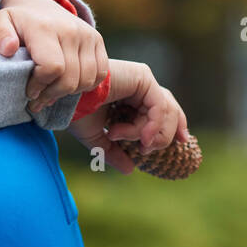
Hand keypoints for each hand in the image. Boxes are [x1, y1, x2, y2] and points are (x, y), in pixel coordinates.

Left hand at [0, 0, 107, 110]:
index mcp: (44, 28)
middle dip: (52, 94)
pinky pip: (100, 74)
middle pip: (70, 79)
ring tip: (50, 93)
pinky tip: (66, 85)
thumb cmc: (14, 23)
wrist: (38, 5)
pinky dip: (85, 85)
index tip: (28, 91)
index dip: (40, 86)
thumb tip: (8, 49)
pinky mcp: (97, 39)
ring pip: (87, 80)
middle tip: (37, 100)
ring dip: (68, 93)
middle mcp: (70, 30)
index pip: (52, 68)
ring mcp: (87, 34)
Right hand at [67, 59, 190, 173]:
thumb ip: (114, 152)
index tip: (182, 143)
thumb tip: (129, 170)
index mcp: (128, 96)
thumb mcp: (97, 139)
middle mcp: (138, 85)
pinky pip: (158, 106)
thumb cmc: (75, 113)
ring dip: (153, 134)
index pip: (160, 109)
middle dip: (170, 131)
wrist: (64, 100)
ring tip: (137, 145)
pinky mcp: (142, 76)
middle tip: (152, 149)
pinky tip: (142, 138)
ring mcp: (141, 79)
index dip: (173, 126)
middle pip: (169, 109)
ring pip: (166, 110)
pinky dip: (152, 126)